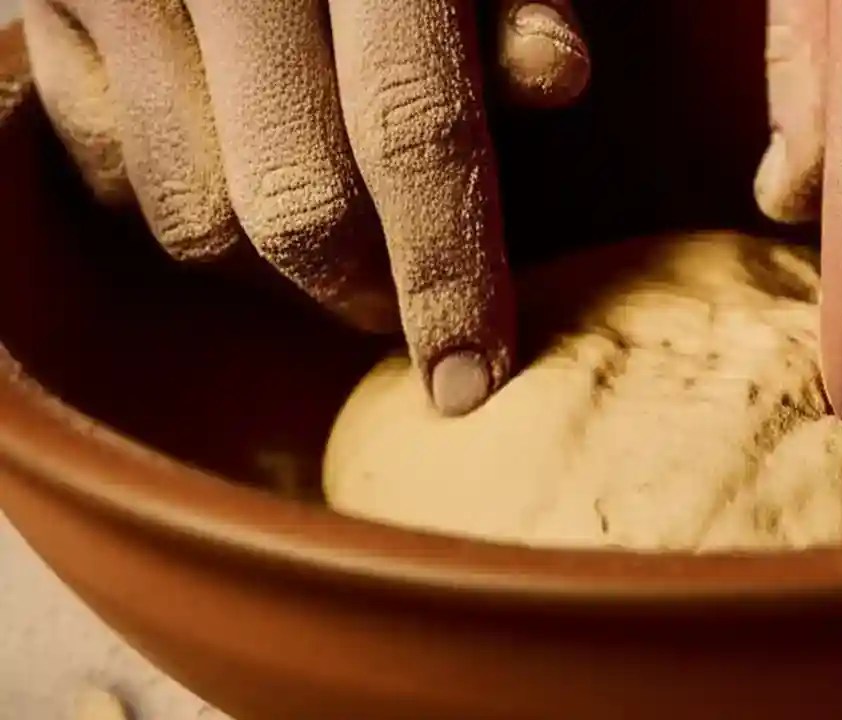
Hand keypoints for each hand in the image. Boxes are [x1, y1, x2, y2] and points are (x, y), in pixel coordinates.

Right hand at [22, 0, 590, 414]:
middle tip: (395, 311)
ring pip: (194, 216)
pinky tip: (234, 175)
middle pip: (295, 206)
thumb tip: (553, 76)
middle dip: (359, 292)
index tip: (470, 383)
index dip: (449, 274)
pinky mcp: (47, 2)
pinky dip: (184, 206)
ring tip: (325, 236)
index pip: (415, 131)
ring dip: (271, 266)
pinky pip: (109, 170)